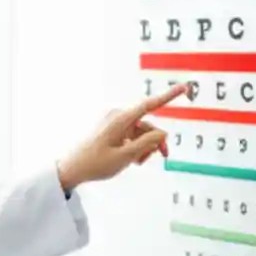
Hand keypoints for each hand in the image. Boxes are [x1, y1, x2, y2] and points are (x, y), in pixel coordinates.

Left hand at [56, 84, 189, 191]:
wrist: (72, 168)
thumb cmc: (95, 162)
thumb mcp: (126, 156)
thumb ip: (147, 143)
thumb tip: (162, 133)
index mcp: (120, 119)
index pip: (150, 105)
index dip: (168, 96)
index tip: (183, 87)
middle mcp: (118, 116)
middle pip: (147, 125)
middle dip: (155, 141)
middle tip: (162, 156)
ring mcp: (114, 123)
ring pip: (140, 132)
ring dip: (144, 146)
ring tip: (136, 162)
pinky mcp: (111, 129)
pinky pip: (131, 135)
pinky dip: (135, 146)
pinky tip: (131, 159)